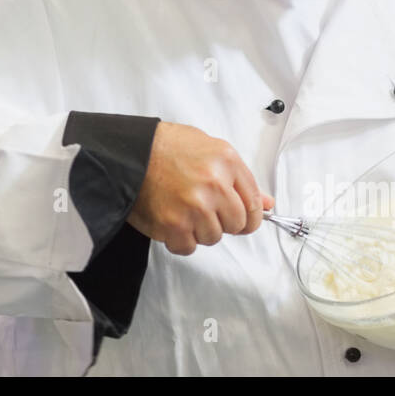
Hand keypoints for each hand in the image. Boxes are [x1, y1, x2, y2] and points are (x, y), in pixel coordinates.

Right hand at [127, 121, 274, 255]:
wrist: (127, 153)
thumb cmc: (166, 148)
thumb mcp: (209, 150)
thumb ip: (239, 179)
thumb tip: (267, 204)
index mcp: (226, 162)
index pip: (254, 203)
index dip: (249, 216)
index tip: (241, 219)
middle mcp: (214, 185)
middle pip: (236, 224)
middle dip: (222, 221)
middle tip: (203, 209)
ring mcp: (194, 207)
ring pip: (213, 237)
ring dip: (199, 229)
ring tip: (182, 209)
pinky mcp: (172, 225)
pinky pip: (188, 247)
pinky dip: (180, 239)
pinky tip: (171, 220)